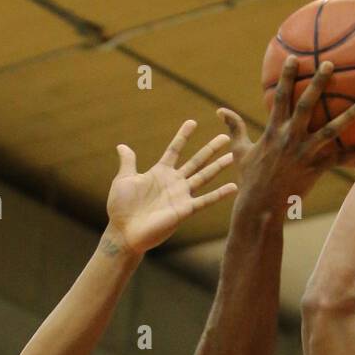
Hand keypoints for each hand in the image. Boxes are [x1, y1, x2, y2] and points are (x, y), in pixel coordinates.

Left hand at [105, 121, 236, 253]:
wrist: (125, 232)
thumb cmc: (121, 208)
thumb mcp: (124, 180)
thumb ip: (128, 162)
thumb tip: (122, 146)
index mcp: (160, 173)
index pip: (175, 150)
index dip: (183, 137)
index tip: (192, 122)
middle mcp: (173, 183)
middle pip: (196, 162)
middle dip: (210, 149)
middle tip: (225, 137)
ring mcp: (180, 196)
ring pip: (204, 178)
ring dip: (218, 167)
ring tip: (233, 157)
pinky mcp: (184, 210)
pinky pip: (205, 201)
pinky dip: (219, 194)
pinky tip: (232, 187)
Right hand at [217, 58, 354, 209]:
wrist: (260, 209)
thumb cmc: (249, 181)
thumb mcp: (239, 153)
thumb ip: (234, 129)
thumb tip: (220, 111)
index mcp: (272, 132)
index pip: (279, 98)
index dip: (286, 76)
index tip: (294, 58)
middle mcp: (290, 139)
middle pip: (307, 105)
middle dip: (318, 83)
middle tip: (331, 64)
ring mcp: (304, 153)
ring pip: (330, 130)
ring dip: (349, 115)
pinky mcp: (316, 169)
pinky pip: (341, 159)